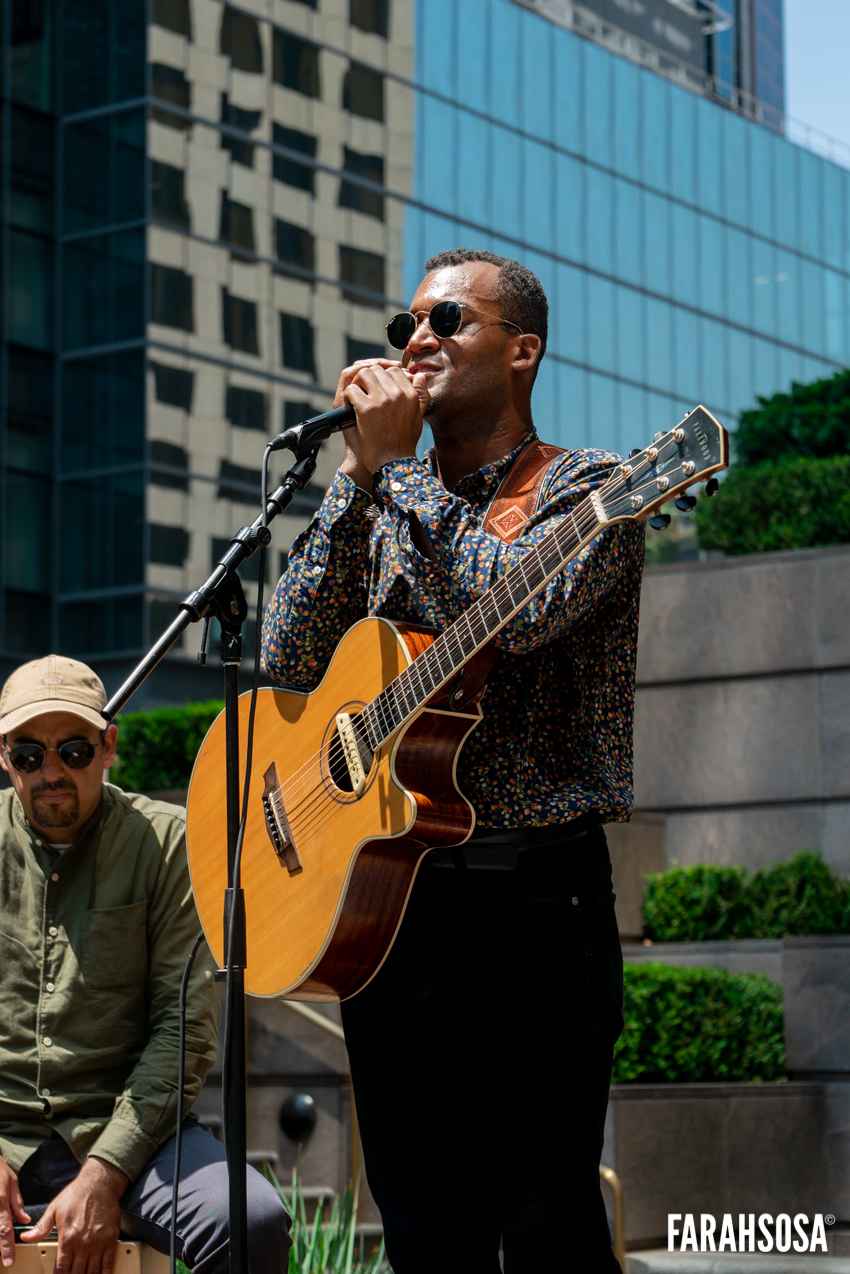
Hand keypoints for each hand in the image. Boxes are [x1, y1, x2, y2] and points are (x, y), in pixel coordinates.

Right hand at [0, 1155, 29, 1267]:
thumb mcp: (11, 1181)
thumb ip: (17, 1202)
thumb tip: (25, 1220)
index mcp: (0, 1201)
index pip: (4, 1229)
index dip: (7, 1247)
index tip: (9, 1261)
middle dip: (0, 1246)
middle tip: (6, 1256)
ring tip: (3, 1246)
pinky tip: (0, 1230)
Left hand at [20, 1156, 128, 1273]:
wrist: (99, 1183)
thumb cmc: (77, 1194)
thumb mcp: (54, 1209)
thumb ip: (41, 1227)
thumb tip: (26, 1237)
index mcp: (67, 1238)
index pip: (61, 1268)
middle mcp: (83, 1243)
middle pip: (76, 1273)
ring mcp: (98, 1243)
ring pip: (92, 1272)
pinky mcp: (111, 1239)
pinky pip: (108, 1263)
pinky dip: (105, 1273)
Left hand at [338, 364, 429, 486]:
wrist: (392, 462)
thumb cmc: (404, 442)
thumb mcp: (418, 417)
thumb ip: (421, 395)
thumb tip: (420, 376)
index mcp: (410, 394)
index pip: (394, 370)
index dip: (384, 374)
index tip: (377, 385)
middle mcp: (397, 394)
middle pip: (377, 370)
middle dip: (368, 377)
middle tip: (364, 390)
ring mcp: (381, 400)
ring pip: (363, 374)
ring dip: (357, 383)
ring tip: (357, 395)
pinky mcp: (366, 408)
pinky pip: (352, 390)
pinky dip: (348, 396)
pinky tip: (350, 406)